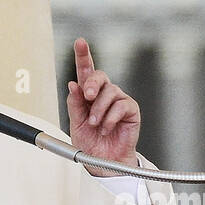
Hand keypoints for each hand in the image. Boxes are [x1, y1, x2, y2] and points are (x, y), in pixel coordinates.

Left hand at [66, 37, 139, 175]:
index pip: (85, 71)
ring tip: (96, 125)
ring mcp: (118, 100)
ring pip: (109, 92)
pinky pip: (121, 105)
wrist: (103, 162)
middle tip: (87, 96)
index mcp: (88, 94)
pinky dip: (111, 117)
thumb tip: (73, 85)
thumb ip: (74, 104)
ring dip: (99, 109)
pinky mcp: (130, 110)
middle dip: (92, 83)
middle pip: (99, 75)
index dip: (83, 56)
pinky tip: (107, 128)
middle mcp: (104, 93)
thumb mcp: (76, 123)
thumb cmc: (90, 142)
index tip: (80, 42)